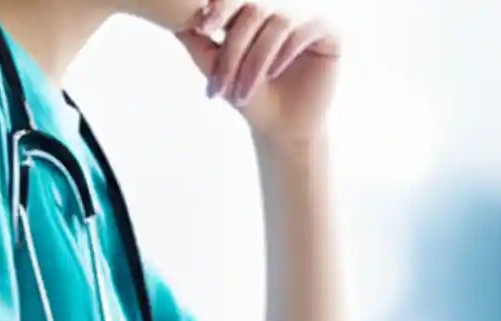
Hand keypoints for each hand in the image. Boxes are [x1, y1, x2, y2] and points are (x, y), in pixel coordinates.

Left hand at [176, 0, 339, 142]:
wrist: (282, 128)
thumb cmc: (252, 96)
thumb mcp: (216, 65)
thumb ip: (197, 39)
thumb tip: (170, 16)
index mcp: (258, 9)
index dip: (221, 7)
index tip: (205, 28)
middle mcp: (283, 7)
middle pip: (254, 10)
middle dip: (235, 48)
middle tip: (221, 84)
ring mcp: (308, 17)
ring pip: (277, 22)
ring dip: (256, 60)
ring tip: (244, 92)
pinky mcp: (329, 32)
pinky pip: (304, 30)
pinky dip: (285, 52)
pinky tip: (274, 74)